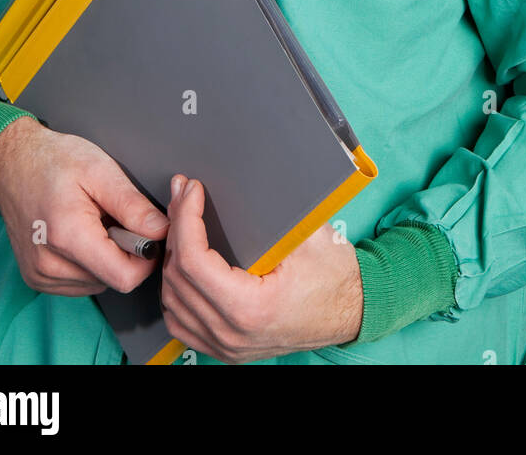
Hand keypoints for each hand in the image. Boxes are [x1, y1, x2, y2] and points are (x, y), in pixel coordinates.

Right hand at [0, 116, 169, 295]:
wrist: (12, 162)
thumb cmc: (54, 160)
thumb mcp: (101, 170)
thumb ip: (133, 206)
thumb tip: (162, 232)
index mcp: (67, 236)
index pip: (125, 277)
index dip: (146, 258)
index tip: (147, 234)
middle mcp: (49, 265)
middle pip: (112, 280)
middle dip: (124, 253)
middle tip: (114, 217)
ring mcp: (40, 275)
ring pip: (98, 284)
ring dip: (105, 258)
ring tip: (94, 223)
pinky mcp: (37, 279)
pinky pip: (80, 282)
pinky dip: (89, 262)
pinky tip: (80, 234)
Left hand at [161, 174, 363, 363]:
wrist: (353, 310)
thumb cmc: (334, 275)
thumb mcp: (307, 236)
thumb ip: (271, 211)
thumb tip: (236, 176)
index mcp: (251, 307)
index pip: (193, 261)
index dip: (186, 218)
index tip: (192, 191)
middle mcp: (233, 333)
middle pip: (177, 278)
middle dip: (176, 229)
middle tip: (183, 195)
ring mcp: (228, 346)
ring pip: (173, 302)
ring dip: (172, 259)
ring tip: (183, 223)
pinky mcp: (228, 349)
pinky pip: (182, 323)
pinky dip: (176, 292)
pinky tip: (183, 265)